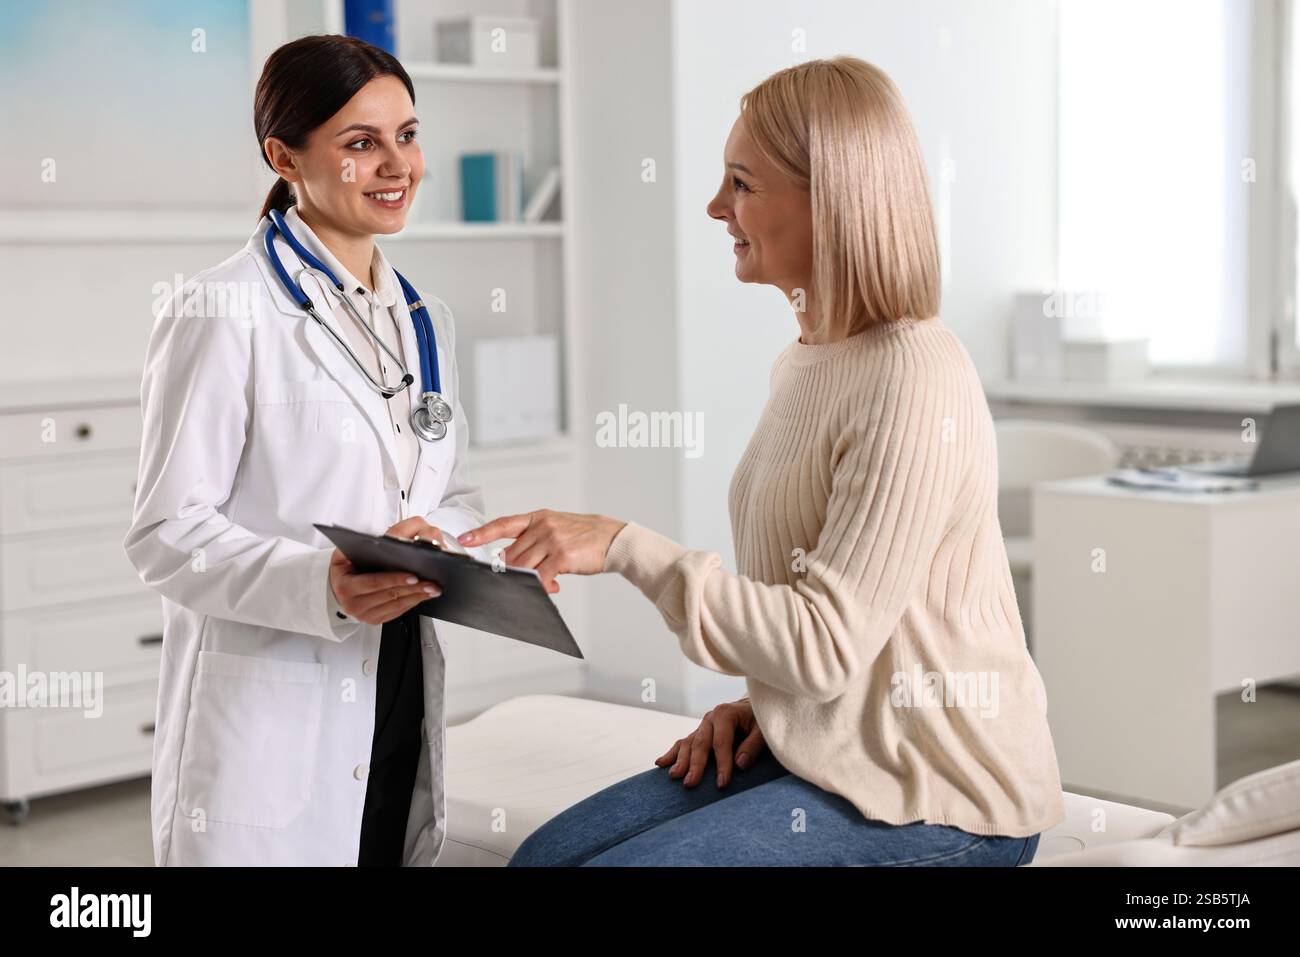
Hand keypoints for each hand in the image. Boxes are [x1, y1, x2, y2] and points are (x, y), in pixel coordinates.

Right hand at [329, 517, 444, 623]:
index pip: (374, 583)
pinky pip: (398, 612)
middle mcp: (355, 605)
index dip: (394, 579)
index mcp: (346, 587)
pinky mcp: (376, 620)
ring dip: (417, 596)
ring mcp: (366, 615)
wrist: (335, 588)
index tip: (413, 575)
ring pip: (397, 605)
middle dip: (413, 588)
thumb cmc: (344, 568)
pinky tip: (424, 595)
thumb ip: (361, 544)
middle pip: (390, 595)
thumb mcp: (344, 552)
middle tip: (431, 581)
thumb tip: (388, 538)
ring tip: (433, 587)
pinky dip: (413, 602)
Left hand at [456, 509, 626, 594]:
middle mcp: (542, 526)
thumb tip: (514, 562)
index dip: (482, 533)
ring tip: (547, 583)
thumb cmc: (587, 535)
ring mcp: (551, 540)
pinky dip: (543, 586)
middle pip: (512, 554)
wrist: (614, 538)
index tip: (465, 539)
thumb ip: (535, 541)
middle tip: (522, 580)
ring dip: (529, 580)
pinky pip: (541, 577)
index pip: (503, 524)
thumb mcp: (558, 528)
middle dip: (513, 571)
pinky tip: (554, 587)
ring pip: (524, 567)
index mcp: (538, 517)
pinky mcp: (562, 556)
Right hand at [655, 698, 764, 788]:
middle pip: (700, 744)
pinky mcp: (698, 733)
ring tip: (674, 776)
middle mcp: (710, 718)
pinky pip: (682, 743)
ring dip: (680, 761)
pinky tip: (661, 764)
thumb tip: (739, 764)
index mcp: (725, 714)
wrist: (752, 707)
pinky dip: (672, 754)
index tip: (722, 783)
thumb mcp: (763, 730)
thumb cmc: (759, 721)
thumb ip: (753, 746)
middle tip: (690, 784)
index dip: (722, 764)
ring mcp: (702, 726)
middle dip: (695, 765)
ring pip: (688, 744)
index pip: (721, 742)